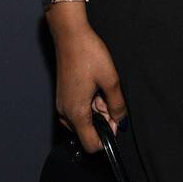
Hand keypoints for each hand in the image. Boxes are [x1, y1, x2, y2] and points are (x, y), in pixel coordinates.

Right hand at [54, 24, 127, 152]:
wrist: (70, 36)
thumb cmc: (89, 54)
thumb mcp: (111, 80)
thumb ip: (117, 105)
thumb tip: (120, 121)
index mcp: (76, 113)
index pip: (91, 145)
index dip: (107, 139)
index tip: (116, 122)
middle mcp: (65, 113)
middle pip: (88, 133)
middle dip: (103, 120)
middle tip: (109, 98)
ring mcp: (62, 105)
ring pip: (84, 121)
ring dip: (97, 111)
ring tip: (102, 89)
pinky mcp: (63, 97)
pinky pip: (78, 110)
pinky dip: (89, 105)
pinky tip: (95, 88)